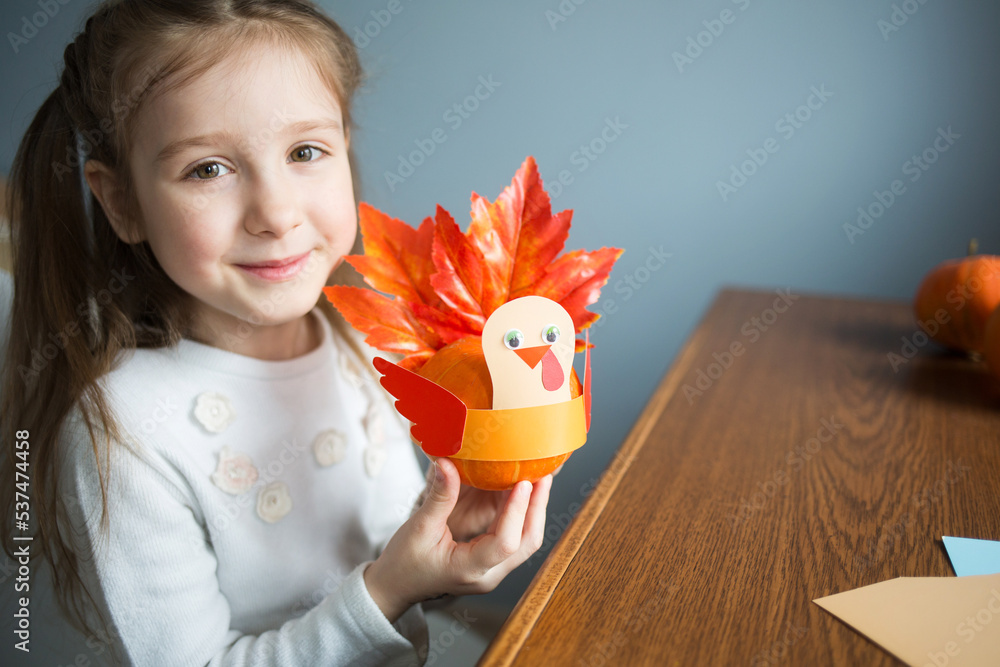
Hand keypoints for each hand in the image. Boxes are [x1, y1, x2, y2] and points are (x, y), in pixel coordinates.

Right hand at [363, 458, 551, 623]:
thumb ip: (439, 496)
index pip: (505, 542)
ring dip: (533, 510)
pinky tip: (521, 492)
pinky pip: (515, 538)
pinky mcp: (491, 562)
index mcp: (469, 569)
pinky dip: (521, 515)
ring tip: (538, 479)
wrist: (396, 585)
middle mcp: (488, 575)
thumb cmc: (403, 563)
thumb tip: (448, 463)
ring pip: (526, 542)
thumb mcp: (419, 527)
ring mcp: (493, 571)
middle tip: (543, 476)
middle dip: (537, 508)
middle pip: (527, 543)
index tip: (523, 483)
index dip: (517, 510)